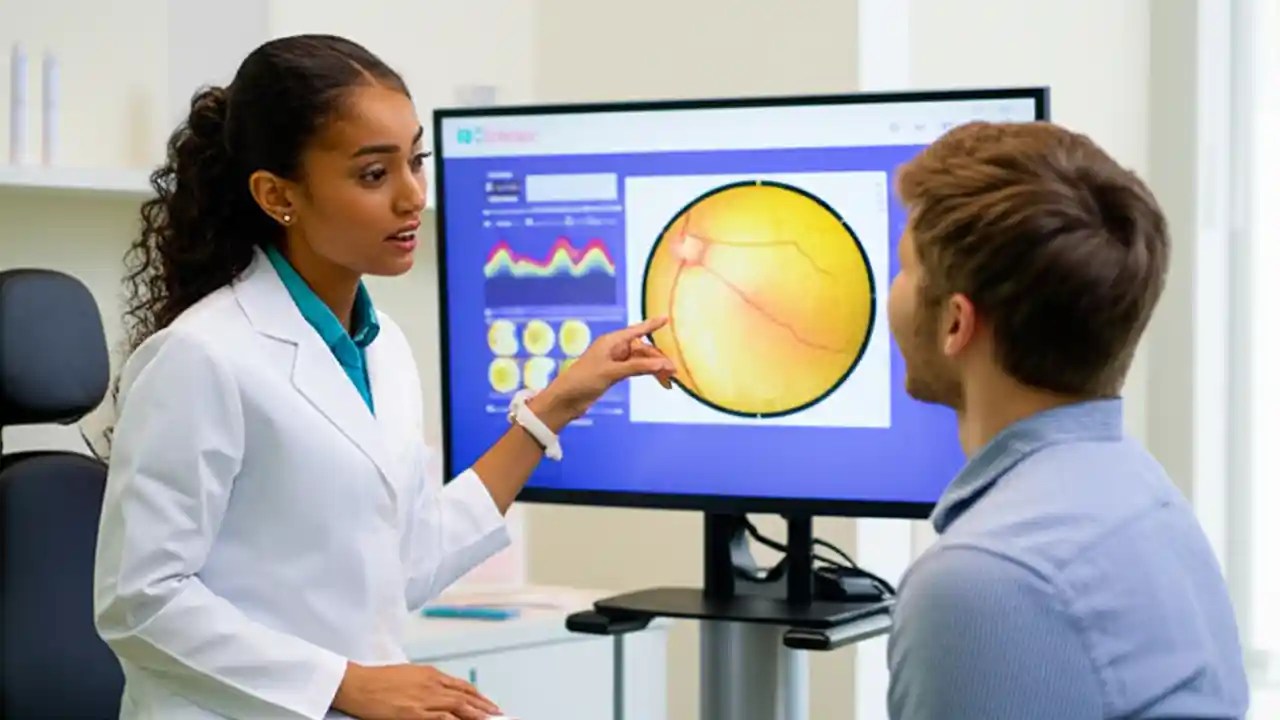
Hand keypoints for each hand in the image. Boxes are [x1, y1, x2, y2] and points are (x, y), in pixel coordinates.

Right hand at [332, 662, 502, 719]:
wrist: (358, 684)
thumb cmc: (377, 680)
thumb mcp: (408, 675)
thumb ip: (426, 682)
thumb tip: (439, 691)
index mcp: (431, 674)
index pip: (462, 687)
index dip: (478, 696)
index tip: (489, 703)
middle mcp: (432, 685)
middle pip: (465, 697)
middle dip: (484, 707)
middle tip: (498, 715)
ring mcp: (424, 700)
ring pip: (459, 708)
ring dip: (477, 716)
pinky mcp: (414, 713)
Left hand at [531, 315, 675, 429]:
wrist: (566, 400)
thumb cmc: (584, 380)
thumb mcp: (612, 372)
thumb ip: (638, 367)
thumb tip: (662, 364)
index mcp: (612, 341)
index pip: (636, 330)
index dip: (652, 325)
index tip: (666, 319)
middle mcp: (615, 349)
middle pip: (643, 349)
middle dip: (658, 358)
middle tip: (673, 372)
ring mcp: (615, 362)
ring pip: (641, 361)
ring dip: (655, 368)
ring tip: (669, 380)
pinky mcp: (614, 374)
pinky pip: (636, 370)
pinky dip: (647, 374)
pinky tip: (658, 380)